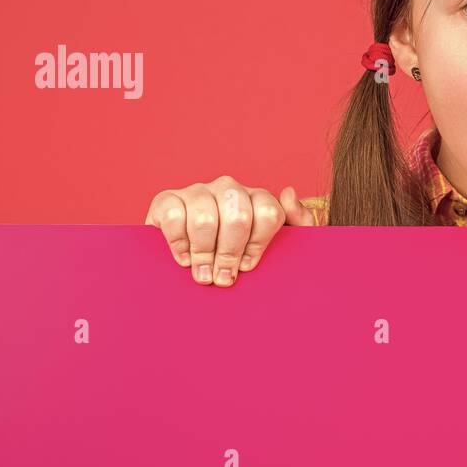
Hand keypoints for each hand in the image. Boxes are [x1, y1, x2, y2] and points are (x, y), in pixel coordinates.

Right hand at [144, 175, 313, 285]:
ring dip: (204, 253)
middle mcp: (229, 188)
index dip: (257, 246)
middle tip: (222, 278)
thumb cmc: (243, 259)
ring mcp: (198, 191)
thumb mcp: (279, 245)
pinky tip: (183, 257)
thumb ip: (299, 223)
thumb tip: (289, 193)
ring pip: (205, 218)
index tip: (248, 267)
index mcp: (257, 198)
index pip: (268, 213)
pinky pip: (173, 214)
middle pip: (238, 217)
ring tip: (203, 274)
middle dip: (230, 254)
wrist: (200, 268)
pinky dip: (178, 241)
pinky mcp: (166, 199)